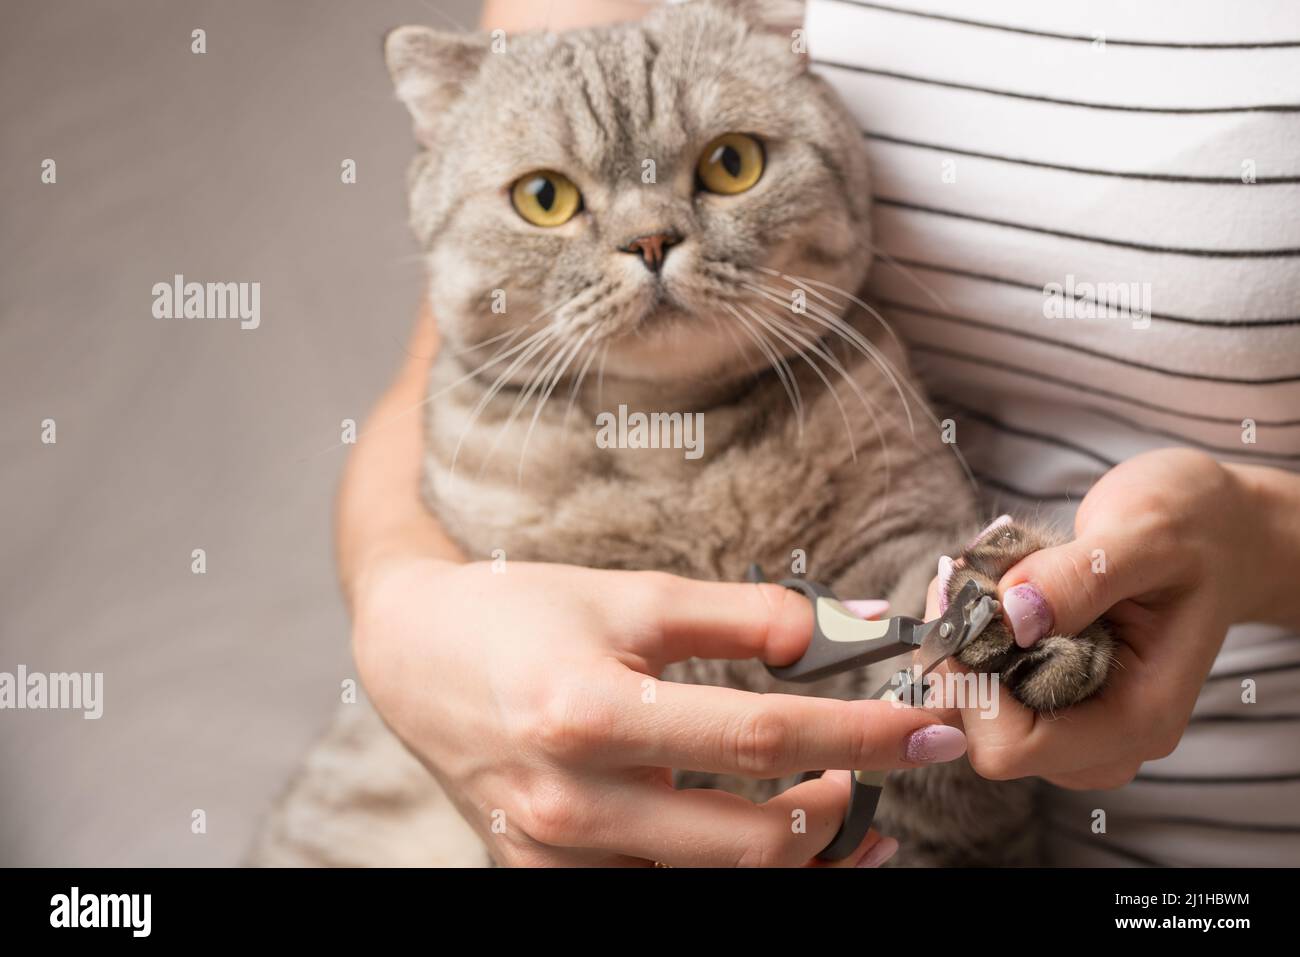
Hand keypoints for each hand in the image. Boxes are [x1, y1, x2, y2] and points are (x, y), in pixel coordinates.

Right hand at [352, 556, 966, 866]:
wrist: (418, 661)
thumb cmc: (524, 616)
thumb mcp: (631, 597)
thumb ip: (741, 615)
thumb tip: (846, 628)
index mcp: (590, 713)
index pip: (762, 738)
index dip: (861, 736)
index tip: (928, 731)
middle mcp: (573, 803)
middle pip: (750, 841)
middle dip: (844, 808)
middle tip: (888, 769)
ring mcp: (559, 857)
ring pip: (715, 886)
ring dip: (801, 857)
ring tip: (852, 818)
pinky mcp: (549, 880)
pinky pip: (663, 892)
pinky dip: (730, 874)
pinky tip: (770, 841)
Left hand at [925, 448, 1289, 789]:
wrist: (1216, 534)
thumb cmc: (1194, 530)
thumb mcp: (1145, 534)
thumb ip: (1079, 578)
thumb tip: (1010, 616)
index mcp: (1137, 719)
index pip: (1011, 747)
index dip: (970, 681)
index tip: (966, 602)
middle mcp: (1105, 738)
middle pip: (982, 736)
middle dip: (960, 657)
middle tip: (967, 577)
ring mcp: (1077, 723)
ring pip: (974, 713)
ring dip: (962, 644)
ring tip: (992, 577)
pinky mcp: (1053, 699)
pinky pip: (983, 688)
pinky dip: (972, 639)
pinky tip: (996, 589)